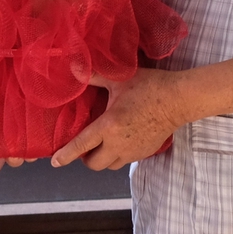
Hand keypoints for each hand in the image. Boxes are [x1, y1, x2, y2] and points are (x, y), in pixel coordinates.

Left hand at [51, 68, 184, 169]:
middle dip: (85, 159)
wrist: (177, 100)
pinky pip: (124, 162)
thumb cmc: (149, 87)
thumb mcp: (119, 79)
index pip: (81, 146)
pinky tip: (120, 141)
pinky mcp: (144, 153)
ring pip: (109, 166)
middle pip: (94, 164)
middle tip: (85, 147)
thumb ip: (94, 76)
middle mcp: (118, 144)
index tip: (55, 162)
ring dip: (102, 159)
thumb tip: (74, 67)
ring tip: (102, 145)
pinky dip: (117, 156)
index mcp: (108, 126)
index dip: (65, 155)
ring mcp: (132, 151)